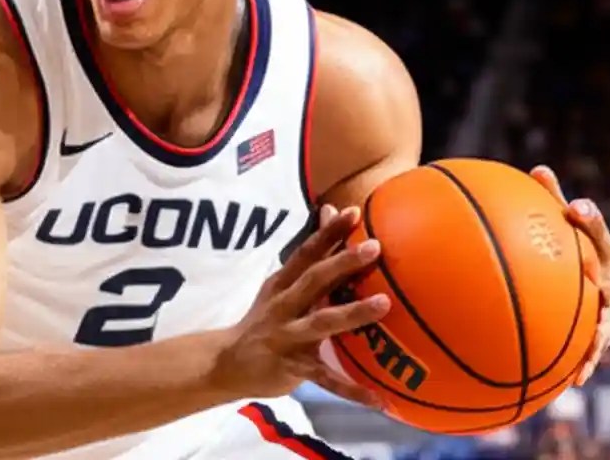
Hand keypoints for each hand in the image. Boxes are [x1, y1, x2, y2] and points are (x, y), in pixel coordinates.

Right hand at [215, 205, 389, 407]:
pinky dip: (350, 389)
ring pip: (321, 323)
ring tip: (383, 304)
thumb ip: (309, 256)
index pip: (306, 253)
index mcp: (283, 284)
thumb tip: (330, 210)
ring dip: (352, 313)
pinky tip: (378, 399)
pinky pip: (325, 379)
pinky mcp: (292, 367)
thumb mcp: (281, 286)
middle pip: (314, 280)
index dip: (327, 233)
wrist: (226, 363)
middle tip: (374, 248)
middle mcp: (284, 306)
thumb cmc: (265, 320)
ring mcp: (287, 336)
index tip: (352, 212)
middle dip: (342, 263)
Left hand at [531, 165, 609, 384]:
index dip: (589, 217)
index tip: (575, 207)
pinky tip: (574, 381)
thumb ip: (548, 199)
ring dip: (599, 336)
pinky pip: (591, 349)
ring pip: (606, 322)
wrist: (572, 272)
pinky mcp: (594, 332)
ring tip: (591, 350)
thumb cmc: (561, 242)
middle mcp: (607, 277)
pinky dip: (585, 364)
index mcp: (597, 246)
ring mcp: (604, 307)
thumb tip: (538, 168)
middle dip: (601, 281)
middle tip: (593, 281)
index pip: (596, 229)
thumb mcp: (553, 222)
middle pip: (608, 277)